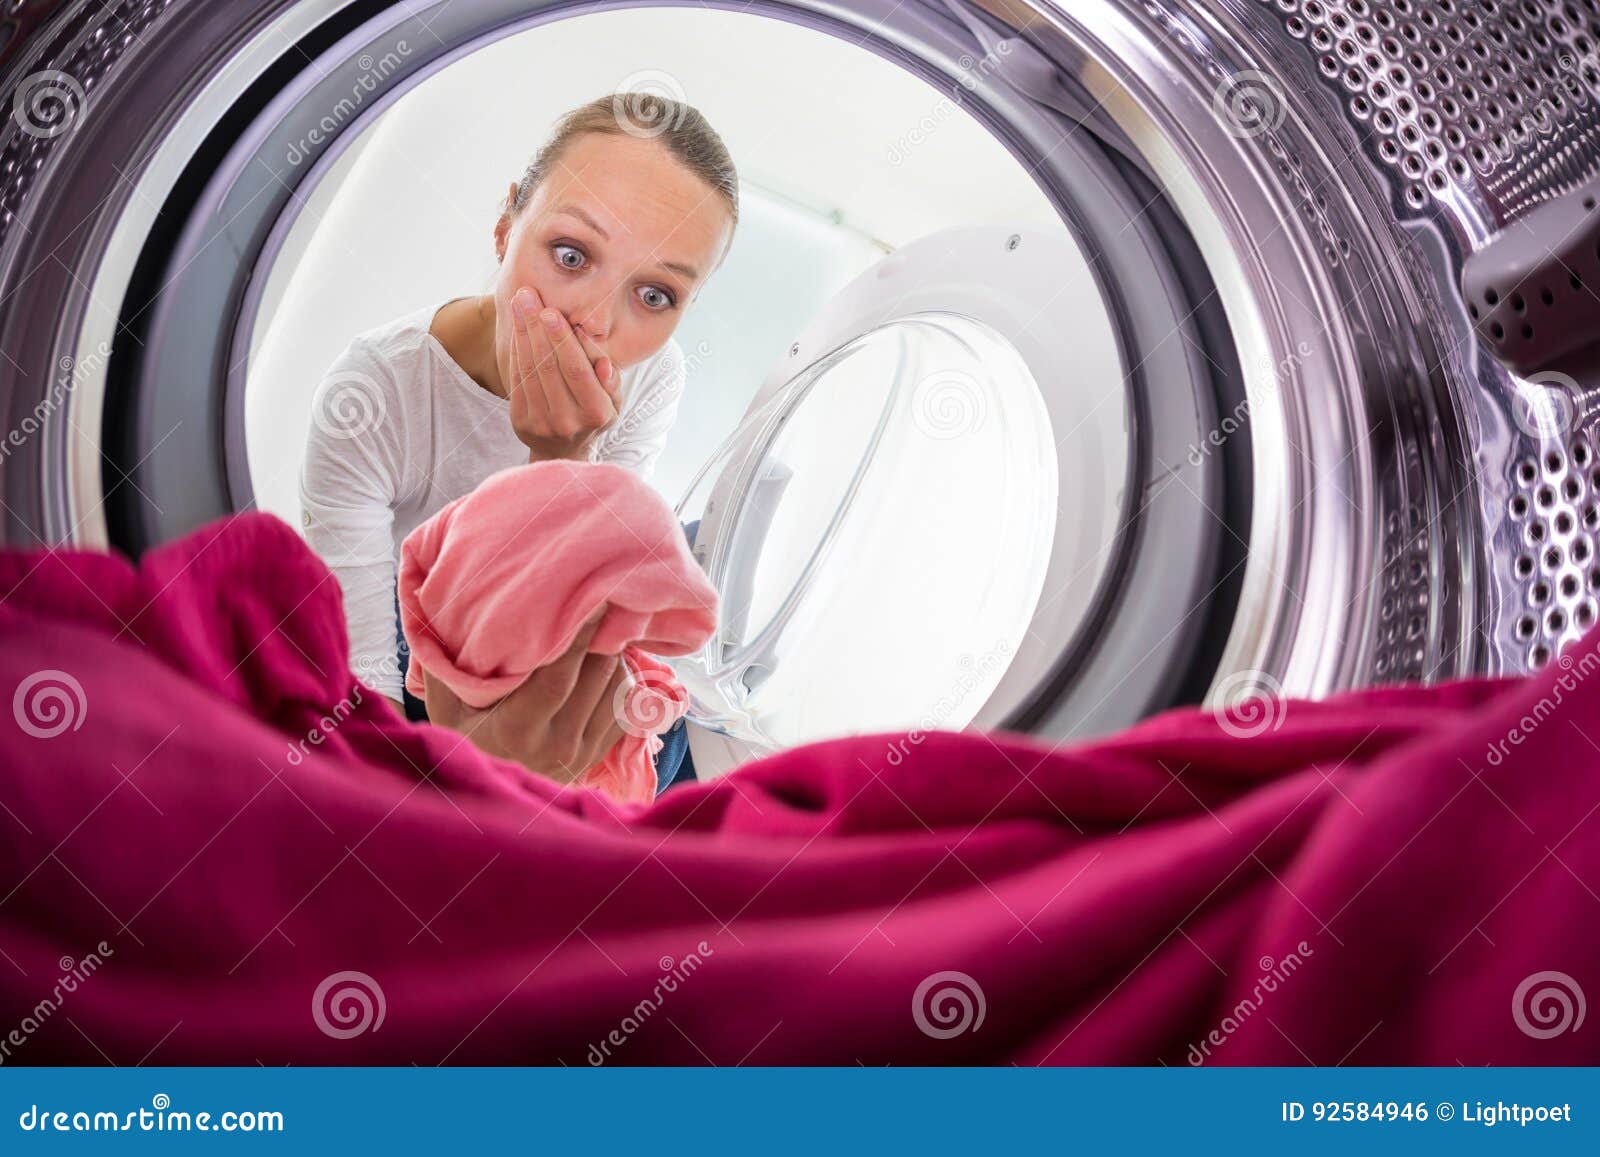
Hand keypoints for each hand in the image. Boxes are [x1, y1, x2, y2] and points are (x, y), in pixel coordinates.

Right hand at [423, 611, 629, 783]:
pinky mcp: (597, 756)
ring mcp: (582, 753)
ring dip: (614, 656)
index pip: (558, 677)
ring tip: (602, 632)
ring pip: (616, 690)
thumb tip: (436, 619)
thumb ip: (443, 671)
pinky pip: (624, 708)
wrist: (488, 805)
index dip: (579, 639)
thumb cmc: (464, 744)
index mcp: (518, 731)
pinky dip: (621, 681)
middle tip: (604, 603)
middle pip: (596, 678)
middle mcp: (556, 745)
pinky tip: (607, 663)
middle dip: (603, 637)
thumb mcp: (445, 712)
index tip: (591, 602)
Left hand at [506, 285, 621, 460]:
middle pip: (549, 366)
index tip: (550, 311)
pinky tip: (517, 327)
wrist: (564, 454)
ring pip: (529, 370)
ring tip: (519, 303)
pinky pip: (516, 378)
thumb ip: (608, 377)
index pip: (576, 370)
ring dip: (522, 333)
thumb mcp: (613, 401)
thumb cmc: (593, 416)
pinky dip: (516, 350)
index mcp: (596, 413)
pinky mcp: (520, 421)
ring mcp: (541, 423)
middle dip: (536, 327)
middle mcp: (568, 420)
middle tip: (527, 296)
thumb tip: (597, 354)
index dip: (561, 340)